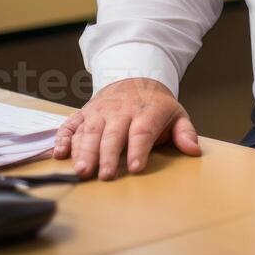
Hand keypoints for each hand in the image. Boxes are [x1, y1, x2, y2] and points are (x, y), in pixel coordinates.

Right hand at [52, 77, 200, 180]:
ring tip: (82, 171)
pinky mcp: (85, 112)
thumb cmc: (156, 106)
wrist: (135, 78)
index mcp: (146, 111)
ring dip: (84, 151)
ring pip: (90, 130)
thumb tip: (194, 150)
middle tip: (105, 176)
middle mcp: (121, 111)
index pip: (142, 131)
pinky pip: (70, 124)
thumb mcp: (176, 115)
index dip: (138, 150)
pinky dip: (62, 138)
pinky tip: (59, 154)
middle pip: (113, 133)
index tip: (136, 168)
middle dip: (108, 155)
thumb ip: (185, 133)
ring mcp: (100, 111)